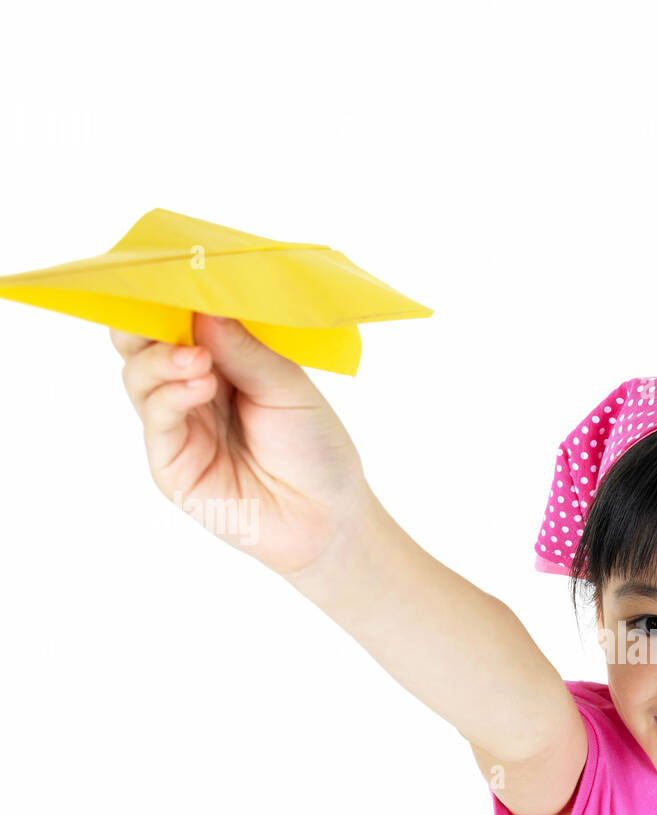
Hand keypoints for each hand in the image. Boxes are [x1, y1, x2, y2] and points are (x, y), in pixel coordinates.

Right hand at [111, 312, 372, 576]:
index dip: (167, 294)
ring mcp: (178, 426)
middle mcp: (191, 388)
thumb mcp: (288, 387)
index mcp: (221, 361)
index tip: (168, 266)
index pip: (176, 318)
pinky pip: (156, 417)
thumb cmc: (315, 449)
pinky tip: (200, 385)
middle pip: (140, 342)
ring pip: (138, 375)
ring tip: (198, 359)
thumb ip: (244, 348)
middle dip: (144, 317)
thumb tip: (202, 305)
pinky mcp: (171, 463)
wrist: (328, 517)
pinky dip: (171, 395)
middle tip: (162, 302)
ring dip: (163, 358)